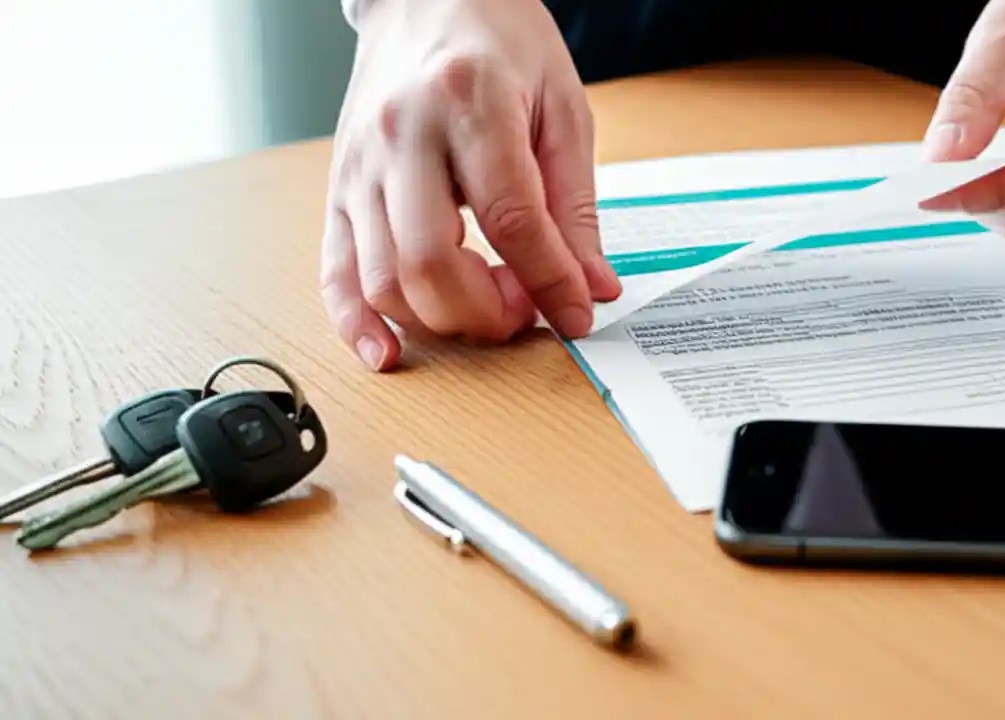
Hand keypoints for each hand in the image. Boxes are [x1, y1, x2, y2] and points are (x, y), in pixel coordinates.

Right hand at [320, 0, 620, 370]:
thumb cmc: (500, 43)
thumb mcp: (561, 109)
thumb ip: (575, 205)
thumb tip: (592, 286)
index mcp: (468, 101)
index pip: (510, 219)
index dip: (549, 282)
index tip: (578, 314)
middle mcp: (402, 134)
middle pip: (431, 261)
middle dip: (488, 312)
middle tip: (527, 313)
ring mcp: (359, 166)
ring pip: (383, 278)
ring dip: (441, 321)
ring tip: (486, 311)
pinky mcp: (338, 189)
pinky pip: (335, 272)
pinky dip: (357, 323)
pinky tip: (388, 352)